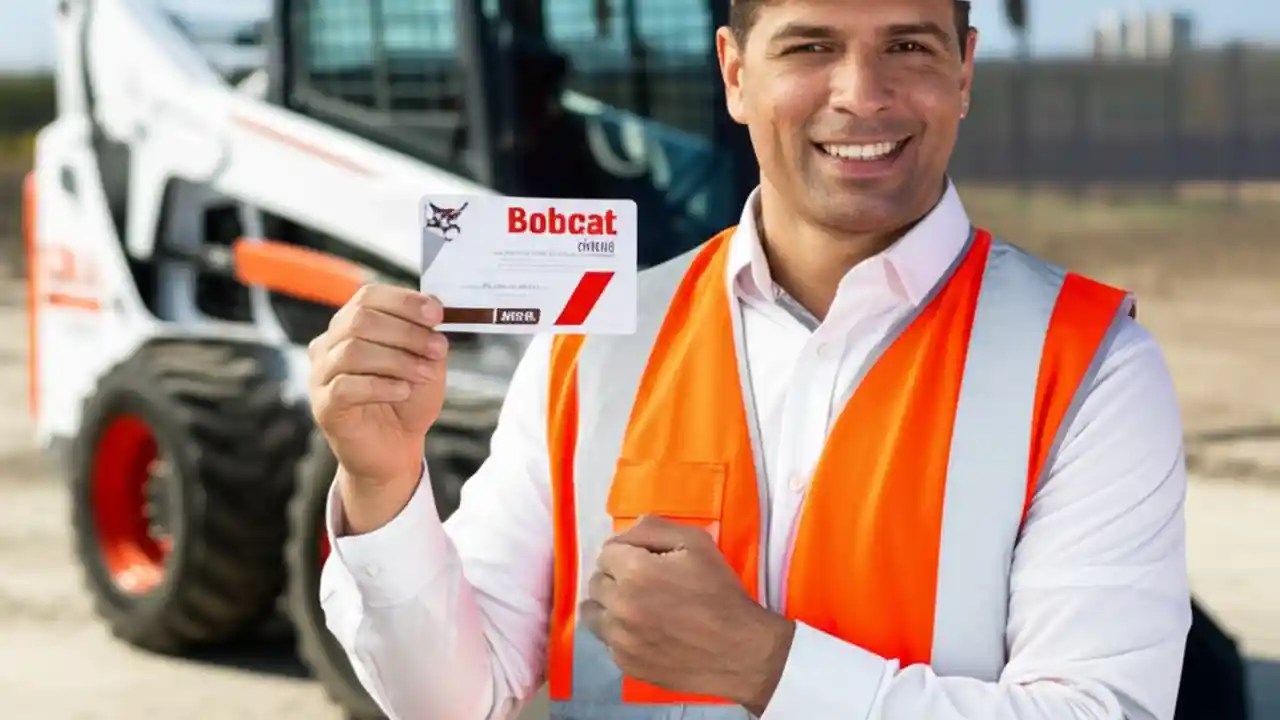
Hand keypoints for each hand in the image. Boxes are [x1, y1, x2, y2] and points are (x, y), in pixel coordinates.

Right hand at [308, 285, 447, 488]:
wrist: (395, 449)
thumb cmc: (407, 402)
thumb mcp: (427, 363)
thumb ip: (427, 336)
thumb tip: (433, 307)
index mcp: (352, 326)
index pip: (369, 297)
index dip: (404, 301)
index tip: (437, 313)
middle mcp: (330, 344)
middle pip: (360, 320)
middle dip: (406, 331)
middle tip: (437, 348)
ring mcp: (322, 375)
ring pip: (353, 350)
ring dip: (397, 359)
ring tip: (424, 373)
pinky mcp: (324, 405)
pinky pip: (346, 386)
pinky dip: (381, 386)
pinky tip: (402, 391)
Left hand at [581, 516, 794, 712]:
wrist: (738, 651)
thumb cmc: (720, 592)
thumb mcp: (696, 543)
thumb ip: (654, 529)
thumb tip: (625, 533)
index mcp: (633, 572)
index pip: (606, 552)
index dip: (627, 553)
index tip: (646, 561)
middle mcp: (618, 606)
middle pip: (597, 582)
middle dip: (615, 577)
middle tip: (644, 583)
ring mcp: (619, 639)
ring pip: (593, 613)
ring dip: (608, 605)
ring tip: (634, 607)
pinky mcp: (625, 663)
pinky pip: (606, 641)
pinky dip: (619, 633)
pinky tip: (644, 632)